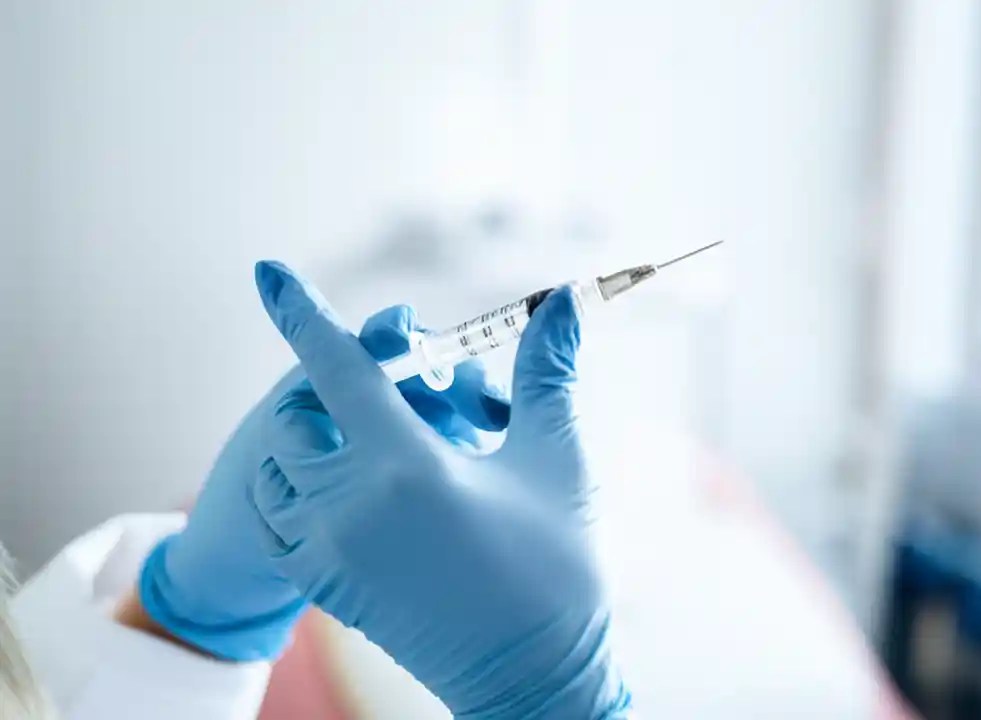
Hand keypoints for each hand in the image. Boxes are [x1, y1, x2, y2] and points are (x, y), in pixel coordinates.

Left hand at [248, 261, 630, 717]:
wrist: (535, 679)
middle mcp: (348, 506)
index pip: (336, 367)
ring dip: (325, 438)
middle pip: (305, 410)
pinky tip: (377, 496)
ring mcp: (327, 551)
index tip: (268, 272)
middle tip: (423, 402)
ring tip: (401, 451)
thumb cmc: (556, 569)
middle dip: (346, 386)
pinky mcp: (323, 585)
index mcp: (404, 467)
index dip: (302, 311)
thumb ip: (546, 371)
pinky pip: (287, 517)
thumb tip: (561, 300)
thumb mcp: (556, 460)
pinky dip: (313, 490)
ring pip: (287, 464)